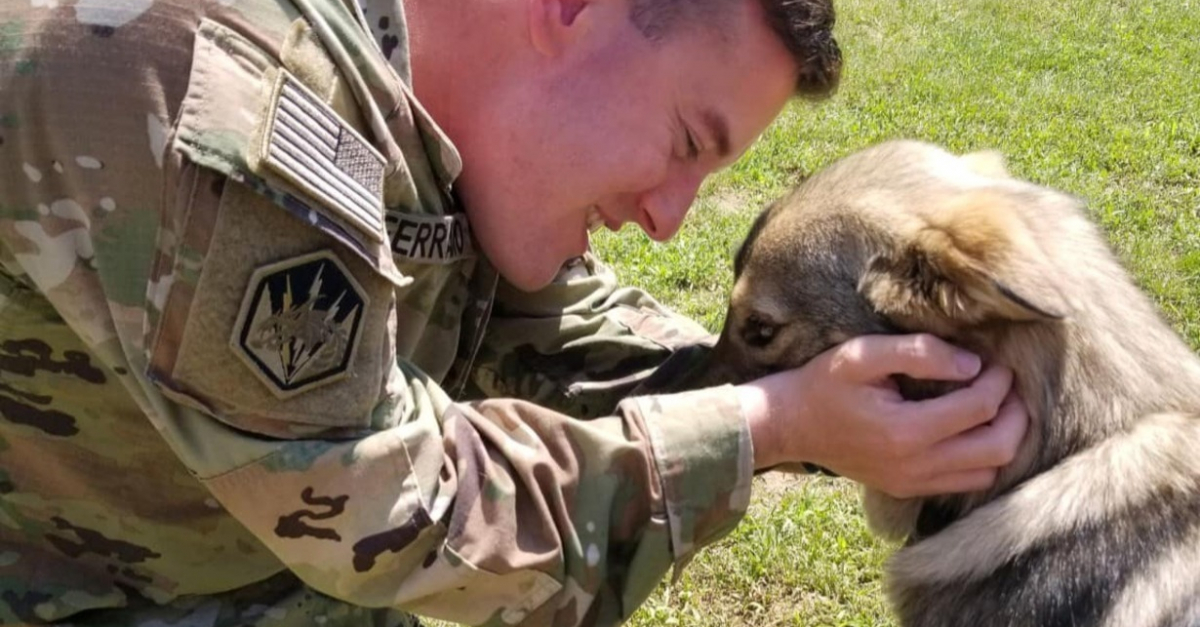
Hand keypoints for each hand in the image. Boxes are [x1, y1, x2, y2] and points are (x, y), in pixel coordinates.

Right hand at [736, 334, 1027, 497]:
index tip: (995, 362)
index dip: (998, 381)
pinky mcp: (908, 489)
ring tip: (992, 408)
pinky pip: (964, 483)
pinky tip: (969, 431)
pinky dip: (980, 458)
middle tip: (1006, 386)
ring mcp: (912, 483)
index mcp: (905, 430)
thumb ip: (919, 354)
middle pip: (997, 448)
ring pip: (988, 472)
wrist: (790, 424)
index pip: (979, 408)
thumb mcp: (863, 354)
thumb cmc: (824, 383)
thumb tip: (972, 365)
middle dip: (1015, 414)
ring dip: (1002, 439)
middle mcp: (915, 465)